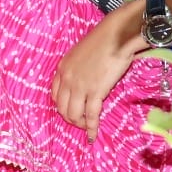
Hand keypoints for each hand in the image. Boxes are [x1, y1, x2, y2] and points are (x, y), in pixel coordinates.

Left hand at [52, 10, 141, 139]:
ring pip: (73, 114)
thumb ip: (77, 68)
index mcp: (62, 68)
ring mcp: (80, 87)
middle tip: (79, 122)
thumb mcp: (81, 53)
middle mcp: (67, 79)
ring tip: (86, 127)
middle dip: (69, 118)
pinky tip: (92, 135)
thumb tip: (84, 79)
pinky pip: (91, 115)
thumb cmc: (103, 41)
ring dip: (79, 124)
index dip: (61, 106)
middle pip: (62, 107)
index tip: (69, 111)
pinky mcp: (95, 92)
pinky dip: (91, 128)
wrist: (117, 36)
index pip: (54, 95)